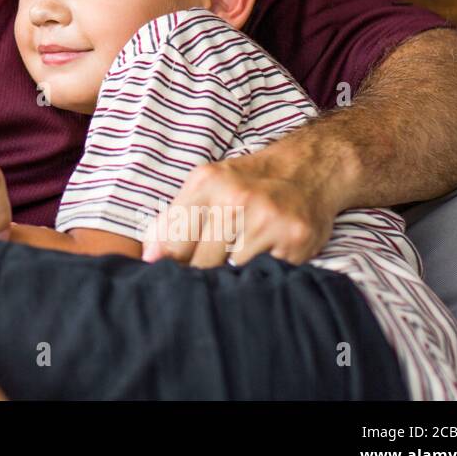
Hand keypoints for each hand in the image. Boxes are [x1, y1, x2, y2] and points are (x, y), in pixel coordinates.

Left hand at [141, 134, 346, 267]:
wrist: (308, 169)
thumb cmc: (248, 183)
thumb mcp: (206, 186)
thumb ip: (175, 219)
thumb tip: (148, 256)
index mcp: (206, 183)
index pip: (175, 240)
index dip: (169, 266)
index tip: (167, 279)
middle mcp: (236, 199)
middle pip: (201, 262)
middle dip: (198, 278)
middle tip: (200, 286)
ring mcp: (268, 220)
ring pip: (233, 273)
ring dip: (230, 281)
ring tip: (231, 273)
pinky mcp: (296, 240)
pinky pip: (266, 275)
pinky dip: (259, 278)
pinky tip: (259, 268)